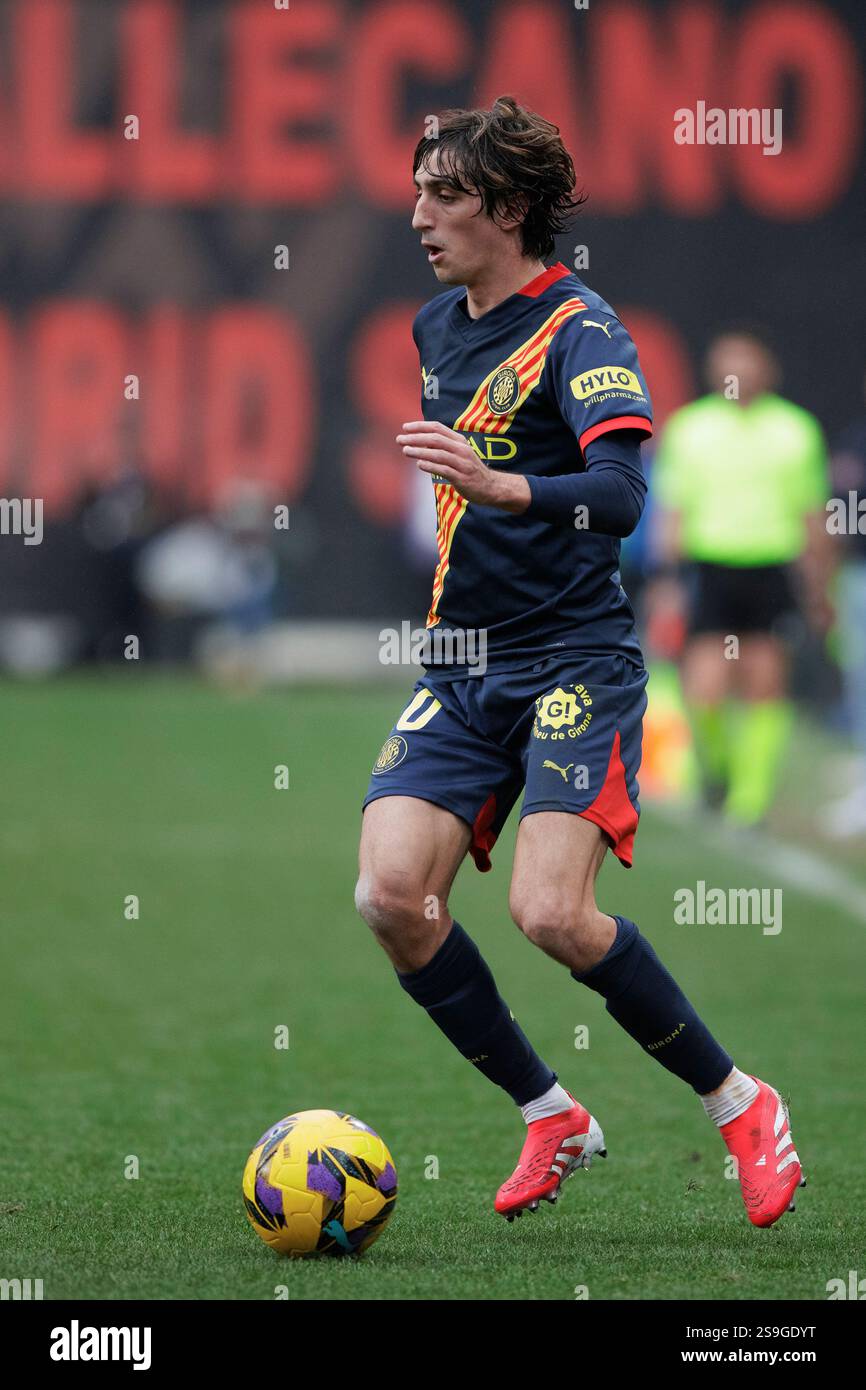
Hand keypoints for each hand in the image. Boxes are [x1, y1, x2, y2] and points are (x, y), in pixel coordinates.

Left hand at [396, 420, 529, 511]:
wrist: (491, 487)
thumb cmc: (470, 470)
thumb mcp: (459, 453)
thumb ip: (442, 447)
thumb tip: (420, 441)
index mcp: (459, 441)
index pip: (437, 428)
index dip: (420, 426)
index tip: (405, 428)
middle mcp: (461, 449)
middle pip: (435, 439)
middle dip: (415, 438)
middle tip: (400, 440)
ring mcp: (462, 463)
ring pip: (438, 454)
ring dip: (420, 451)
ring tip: (405, 451)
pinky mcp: (462, 478)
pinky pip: (444, 470)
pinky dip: (430, 466)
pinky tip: (419, 464)